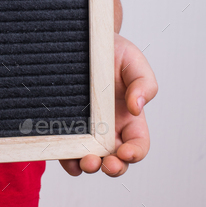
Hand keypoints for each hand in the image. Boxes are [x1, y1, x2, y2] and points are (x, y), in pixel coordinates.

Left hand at [60, 31, 157, 176]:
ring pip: (88, 158)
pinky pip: (64, 146)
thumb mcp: (134, 63)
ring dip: (87, 165)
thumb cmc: (113, 53)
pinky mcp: (64, 123)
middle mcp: (108, 129)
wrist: (84, 38)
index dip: (134, 154)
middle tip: (106, 164)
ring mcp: (85, 128)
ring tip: (85, 161)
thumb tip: (137, 107)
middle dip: (112, 167)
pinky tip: (63, 152)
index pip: (137, 146)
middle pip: (114, 160)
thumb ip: (144, 84)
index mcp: (129, 119)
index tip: (126, 152)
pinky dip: (64, 155)